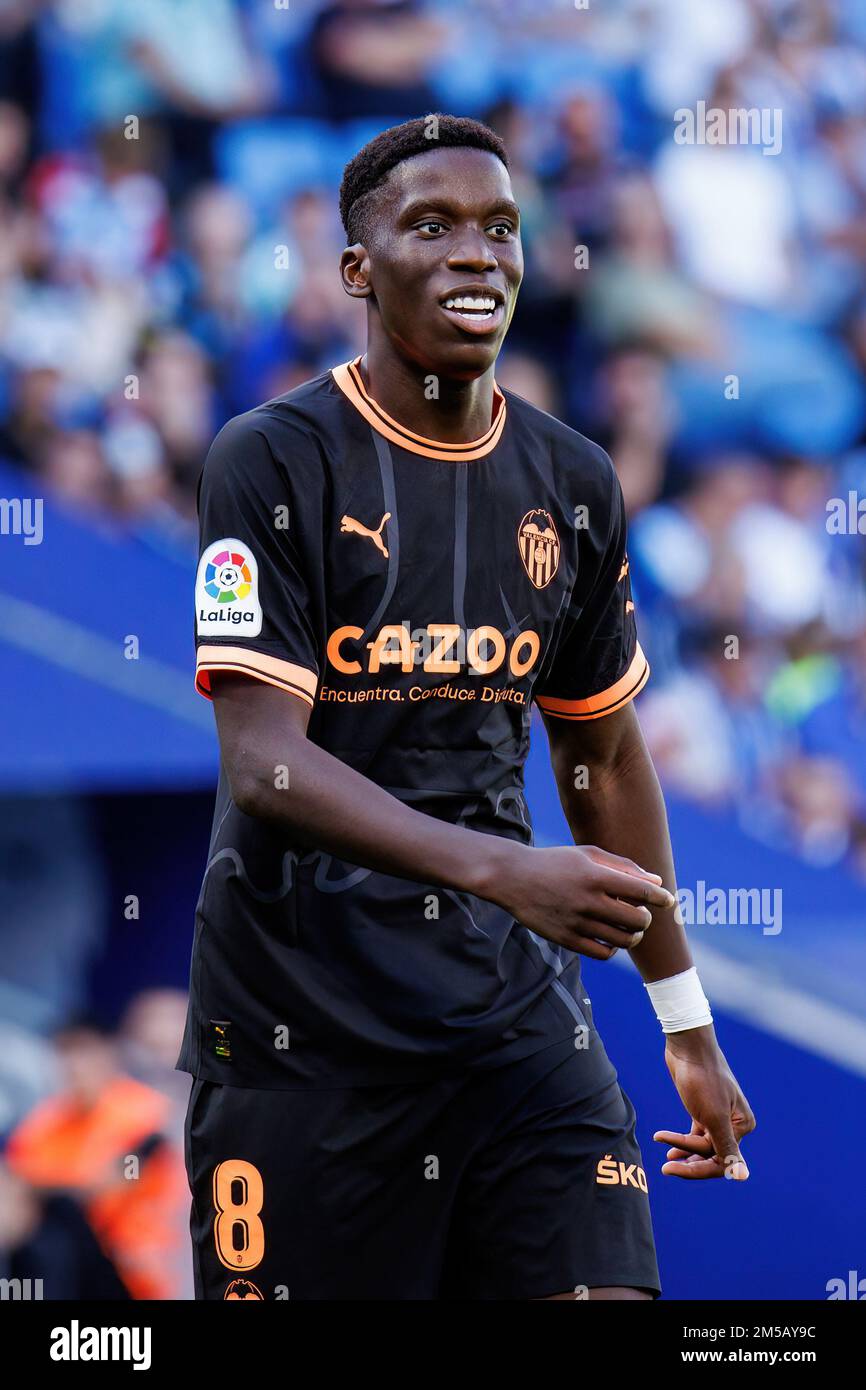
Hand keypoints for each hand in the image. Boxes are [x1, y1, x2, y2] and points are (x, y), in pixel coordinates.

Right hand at [491, 842, 674, 960]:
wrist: (514, 878)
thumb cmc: (556, 862)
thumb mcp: (588, 854)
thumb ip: (623, 866)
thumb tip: (657, 882)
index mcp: (595, 876)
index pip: (641, 891)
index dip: (661, 898)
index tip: (667, 900)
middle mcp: (587, 900)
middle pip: (637, 920)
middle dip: (646, 918)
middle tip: (641, 912)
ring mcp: (576, 922)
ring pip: (623, 939)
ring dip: (634, 935)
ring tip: (630, 927)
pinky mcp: (566, 939)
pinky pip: (603, 953)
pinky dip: (614, 948)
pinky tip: (611, 938)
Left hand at [655, 1028, 755, 1179]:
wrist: (687, 1047)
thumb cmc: (702, 1079)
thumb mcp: (713, 1116)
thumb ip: (726, 1148)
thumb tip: (743, 1177)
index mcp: (742, 1125)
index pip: (721, 1160)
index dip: (697, 1169)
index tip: (671, 1169)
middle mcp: (734, 1123)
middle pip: (711, 1154)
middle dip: (689, 1162)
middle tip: (665, 1169)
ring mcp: (718, 1116)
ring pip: (702, 1146)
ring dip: (684, 1152)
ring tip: (667, 1162)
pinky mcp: (704, 1109)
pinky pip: (696, 1134)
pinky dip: (683, 1140)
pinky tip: (667, 1145)